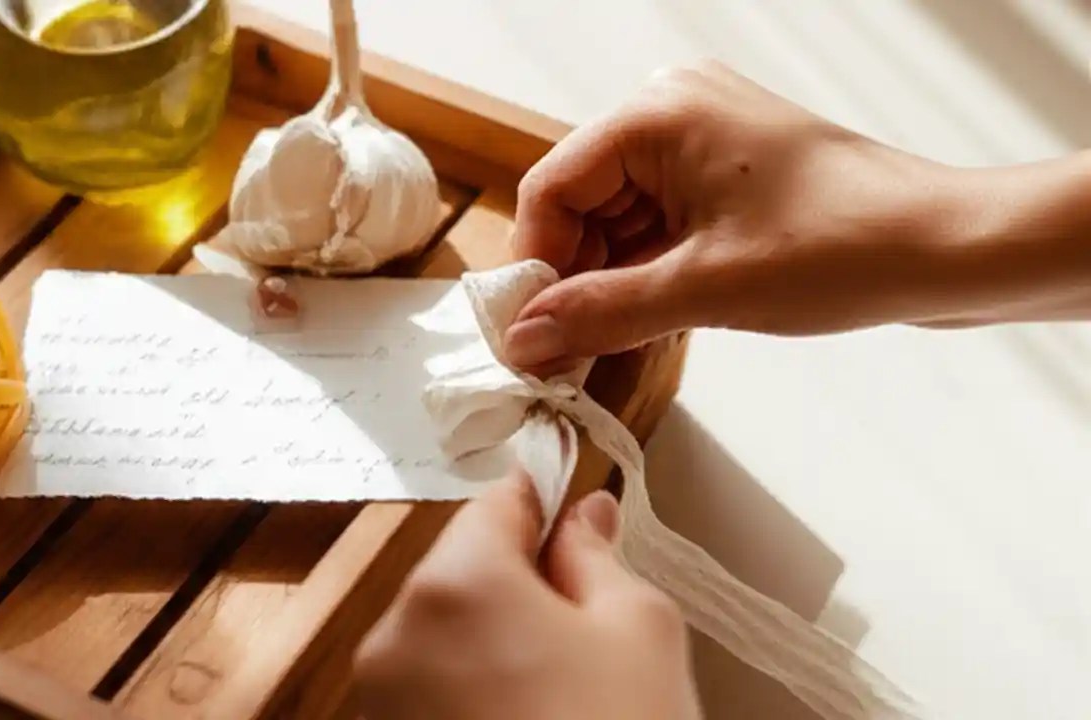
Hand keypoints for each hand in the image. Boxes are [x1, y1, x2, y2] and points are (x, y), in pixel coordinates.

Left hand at [354, 473, 702, 719]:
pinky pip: (430, 688)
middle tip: (588, 628)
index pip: (498, 505)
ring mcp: (382, 701)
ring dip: (494, 641)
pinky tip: (530, 719)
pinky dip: (472, 691)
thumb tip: (584, 516)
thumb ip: (598, 556)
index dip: (545, 506)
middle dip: (521, 583)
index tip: (576, 521)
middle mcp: (395, 636)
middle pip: (462, 570)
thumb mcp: (639, 630)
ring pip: (445, 633)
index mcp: (454, 585)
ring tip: (562, 693)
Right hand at [504, 60, 985, 372]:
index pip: (552, 188)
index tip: (528, 334)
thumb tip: (524, 339)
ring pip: (616, 222)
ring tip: (604, 349)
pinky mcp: (727, 178)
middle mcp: (673, 114)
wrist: (949, 249)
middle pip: (580, 205)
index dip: (535, 266)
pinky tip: (642, 325)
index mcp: (658, 114)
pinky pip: (657, 227)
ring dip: (608, 284)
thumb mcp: (703, 289)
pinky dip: (645, 276)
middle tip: (562, 355)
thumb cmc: (845, 247)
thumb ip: (600, 312)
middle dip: (572, 280)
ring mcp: (703, 144)